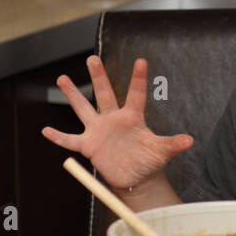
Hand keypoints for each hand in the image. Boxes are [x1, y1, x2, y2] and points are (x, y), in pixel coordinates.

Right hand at [41, 56, 192, 189]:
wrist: (136, 177)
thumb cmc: (149, 160)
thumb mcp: (162, 151)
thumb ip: (173, 144)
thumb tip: (190, 141)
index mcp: (132, 117)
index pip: (136, 94)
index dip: (138, 78)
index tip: (142, 60)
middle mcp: (113, 119)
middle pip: (104, 94)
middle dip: (98, 77)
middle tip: (93, 58)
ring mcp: (99, 131)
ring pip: (83, 109)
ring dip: (73, 96)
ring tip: (62, 78)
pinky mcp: (89, 146)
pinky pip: (71, 140)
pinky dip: (59, 137)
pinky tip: (46, 131)